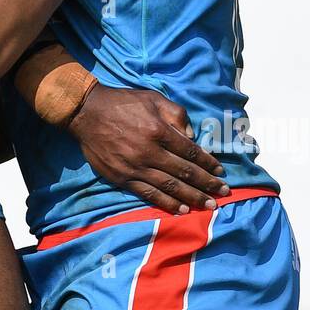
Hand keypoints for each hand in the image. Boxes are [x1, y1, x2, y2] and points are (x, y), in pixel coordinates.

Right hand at [67, 84, 230, 214]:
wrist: (86, 112)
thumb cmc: (123, 103)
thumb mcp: (153, 99)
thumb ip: (176, 114)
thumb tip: (191, 137)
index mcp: (158, 130)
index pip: (190, 151)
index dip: (207, 163)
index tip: (220, 172)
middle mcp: (148, 152)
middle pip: (184, 172)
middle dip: (206, 184)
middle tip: (223, 193)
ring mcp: (134, 167)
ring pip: (170, 187)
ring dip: (192, 198)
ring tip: (210, 205)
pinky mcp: (122, 178)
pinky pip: (149, 194)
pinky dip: (167, 204)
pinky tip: (181, 210)